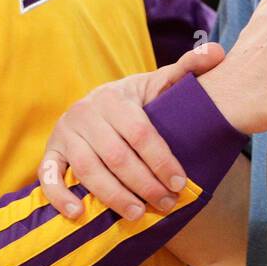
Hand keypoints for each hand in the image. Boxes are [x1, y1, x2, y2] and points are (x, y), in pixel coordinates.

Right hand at [38, 42, 225, 220]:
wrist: (97, 103)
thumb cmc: (135, 100)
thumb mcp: (159, 83)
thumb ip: (188, 68)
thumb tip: (218, 51)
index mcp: (114, 97)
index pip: (140, 132)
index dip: (161, 160)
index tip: (180, 183)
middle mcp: (86, 112)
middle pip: (116, 155)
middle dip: (144, 184)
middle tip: (166, 204)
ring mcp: (65, 133)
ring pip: (87, 169)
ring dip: (113, 195)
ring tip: (137, 213)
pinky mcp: (50, 152)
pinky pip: (48, 176)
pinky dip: (59, 196)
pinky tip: (78, 214)